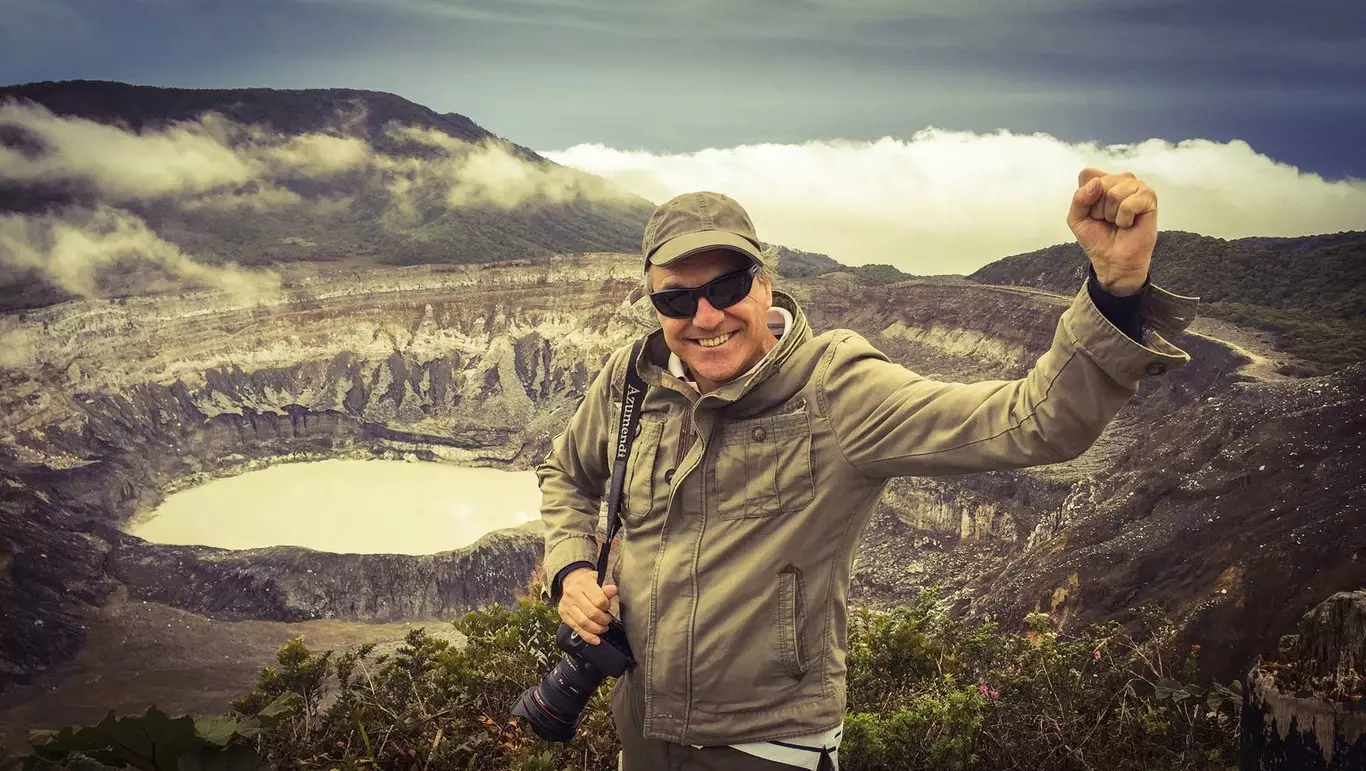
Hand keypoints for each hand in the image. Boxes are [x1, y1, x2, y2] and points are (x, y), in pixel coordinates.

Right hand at [557, 567, 617, 644]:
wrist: (570, 581)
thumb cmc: (586, 583)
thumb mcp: (597, 581)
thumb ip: (605, 589)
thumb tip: (614, 590)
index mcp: (583, 583)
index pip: (599, 601)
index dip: (607, 607)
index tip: (608, 608)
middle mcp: (572, 594)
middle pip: (592, 613)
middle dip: (603, 620)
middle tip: (607, 620)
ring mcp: (567, 605)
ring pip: (584, 623)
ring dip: (597, 629)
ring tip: (603, 628)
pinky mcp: (564, 615)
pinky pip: (576, 629)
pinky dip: (587, 636)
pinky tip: (595, 639)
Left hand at [1066, 168, 1156, 296]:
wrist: (1112, 260)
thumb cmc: (1097, 238)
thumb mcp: (1077, 218)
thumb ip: (1079, 199)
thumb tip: (1097, 182)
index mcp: (1102, 181)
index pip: (1088, 175)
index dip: (1085, 197)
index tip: (1091, 212)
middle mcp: (1120, 180)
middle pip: (1100, 183)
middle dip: (1098, 209)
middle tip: (1106, 220)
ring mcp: (1136, 187)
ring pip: (1114, 193)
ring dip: (1111, 214)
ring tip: (1117, 222)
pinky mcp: (1149, 197)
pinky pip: (1129, 203)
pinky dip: (1124, 218)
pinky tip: (1129, 223)